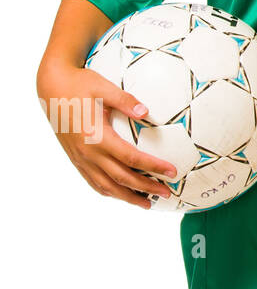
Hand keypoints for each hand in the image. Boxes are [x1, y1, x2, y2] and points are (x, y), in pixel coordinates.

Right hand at [36, 58, 177, 209]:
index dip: (153, 167)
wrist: (51, 88)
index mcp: (96, 137)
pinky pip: (93, 182)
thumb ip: (125, 100)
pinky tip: (122, 194)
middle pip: (121, 178)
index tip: (172, 172)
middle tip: (167, 193)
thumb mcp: (104, 88)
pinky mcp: (75, 159)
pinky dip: (109, 191)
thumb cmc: (80, 85)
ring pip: (105, 186)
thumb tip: (146, 111)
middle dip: (146, 188)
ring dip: (127, 197)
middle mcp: (87, 152)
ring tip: (147, 203)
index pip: (131, 158)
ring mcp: (80, 158)